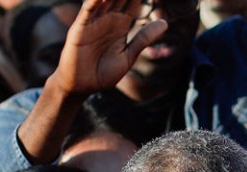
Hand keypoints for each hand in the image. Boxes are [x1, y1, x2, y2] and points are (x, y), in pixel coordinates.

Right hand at [50, 0, 167, 96]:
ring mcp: (94, 21)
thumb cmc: (102, 73)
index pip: (134, 1)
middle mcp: (108, 18)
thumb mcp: (128, 56)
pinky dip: (94, 1)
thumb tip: (165, 23)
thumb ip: (143, 39)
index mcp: (121, 24)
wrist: (81, 87)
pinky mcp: (81, 28)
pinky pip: (88, 10)